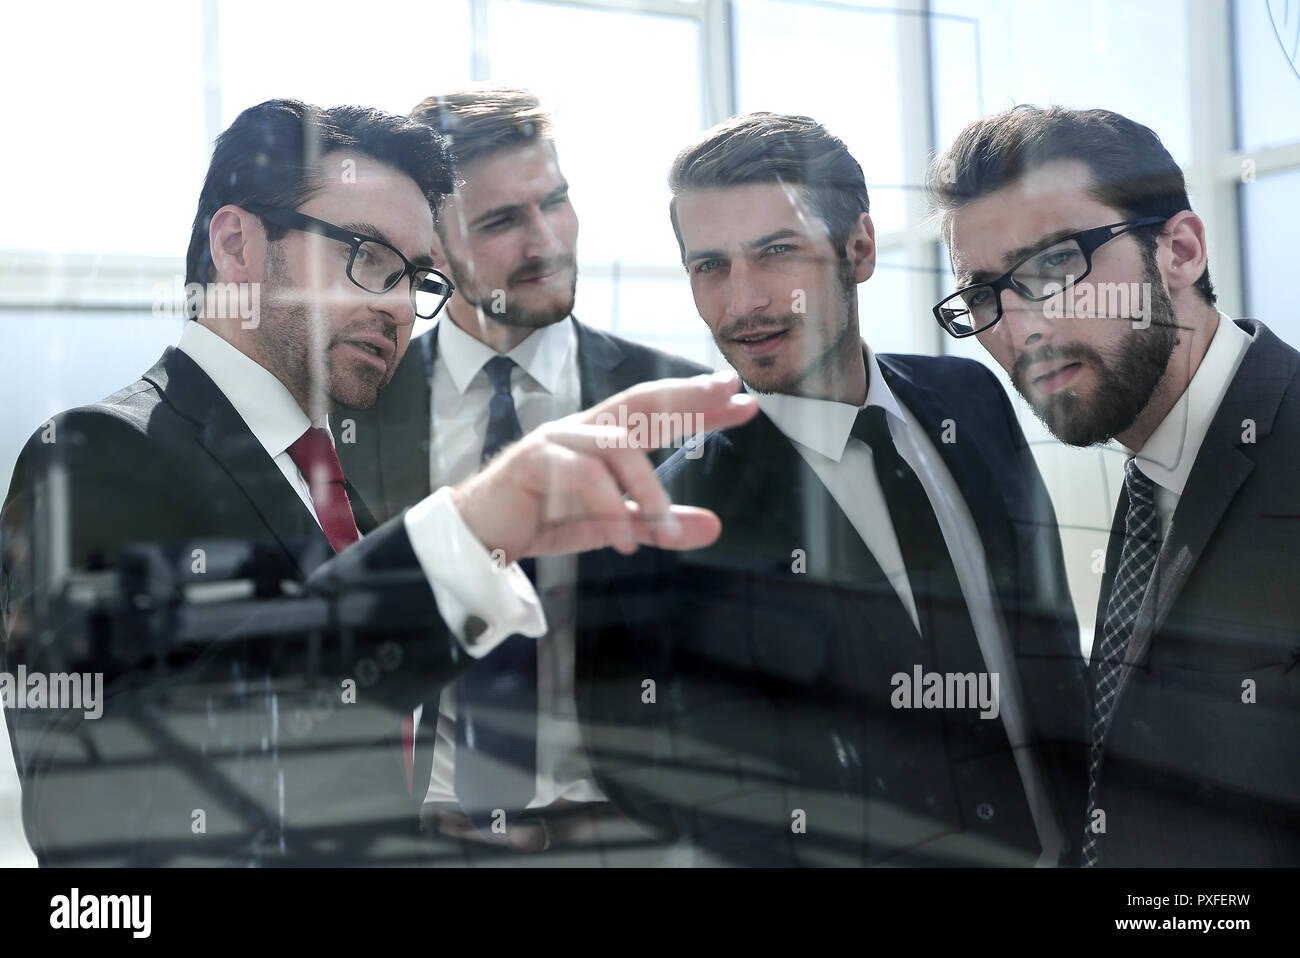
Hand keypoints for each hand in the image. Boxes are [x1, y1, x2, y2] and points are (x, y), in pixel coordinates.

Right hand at [450, 371, 756, 560]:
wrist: (477, 538)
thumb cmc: (541, 519)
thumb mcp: (612, 527)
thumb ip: (657, 524)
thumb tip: (714, 527)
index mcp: (603, 437)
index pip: (659, 412)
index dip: (701, 405)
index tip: (745, 400)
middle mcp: (583, 428)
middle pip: (642, 401)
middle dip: (688, 396)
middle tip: (730, 392)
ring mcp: (557, 439)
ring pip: (617, 445)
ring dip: (649, 488)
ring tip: (667, 528)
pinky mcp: (533, 461)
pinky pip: (581, 476)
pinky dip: (609, 508)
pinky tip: (626, 541)